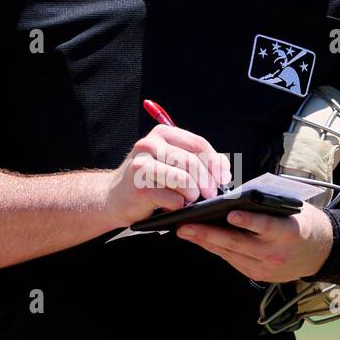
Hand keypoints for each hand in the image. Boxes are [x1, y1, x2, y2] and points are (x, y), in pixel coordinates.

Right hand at [105, 124, 231, 227]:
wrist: (114, 198)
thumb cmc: (150, 181)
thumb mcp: (171, 163)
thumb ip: (196, 160)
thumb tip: (224, 170)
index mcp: (163, 133)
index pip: (198, 144)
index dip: (215, 163)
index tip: (224, 179)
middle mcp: (150, 144)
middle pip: (192, 162)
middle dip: (207, 182)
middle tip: (210, 195)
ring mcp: (142, 164)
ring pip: (183, 179)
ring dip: (193, 194)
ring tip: (190, 200)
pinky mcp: (138, 186)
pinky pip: (172, 197)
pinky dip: (178, 205)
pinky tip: (173, 206)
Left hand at [176, 201, 333, 282]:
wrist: (321, 252)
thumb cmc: (303, 224)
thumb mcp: (293, 209)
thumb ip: (268, 206)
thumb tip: (236, 198)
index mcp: (288, 232)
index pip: (266, 226)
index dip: (248, 221)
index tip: (230, 214)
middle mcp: (276, 252)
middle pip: (238, 243)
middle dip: (209, 234)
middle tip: (187, 226)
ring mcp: (266, 267)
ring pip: (230, 254)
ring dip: (206, 243)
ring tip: (186, 232)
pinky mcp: (259, 275)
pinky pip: (233, 260)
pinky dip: (217, 249)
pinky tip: (202, 240)